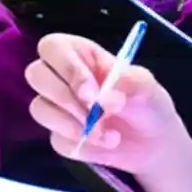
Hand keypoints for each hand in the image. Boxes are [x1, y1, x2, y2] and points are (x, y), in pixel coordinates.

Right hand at [24, 34, 187, 175]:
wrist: (155, 143)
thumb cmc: (148, 103)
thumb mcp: (147, 86)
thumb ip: (128, 82)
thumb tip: (104, 94)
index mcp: (80, 54)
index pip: (52, 47)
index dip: (66, 67)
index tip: (91, 91)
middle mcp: (61, 77)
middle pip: (36, 75)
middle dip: (66, 98)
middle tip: (96, 113)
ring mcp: (57, 107)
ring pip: (40, 109)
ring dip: (74, 124)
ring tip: (108, 134)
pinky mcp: (59, 135)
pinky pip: (56, 139)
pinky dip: (83, 144)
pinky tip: (107, 142)